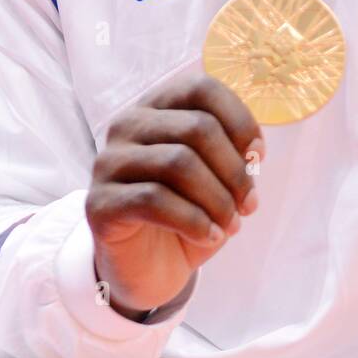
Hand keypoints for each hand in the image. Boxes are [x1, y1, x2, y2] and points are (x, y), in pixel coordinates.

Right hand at [87, 74, 263, 317]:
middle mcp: (128, 125)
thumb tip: (252, 153)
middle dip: (234, 170)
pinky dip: (193, 220)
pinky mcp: (100, 202)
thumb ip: (232, 156)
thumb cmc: (186, 214)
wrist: (149, 269)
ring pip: (177, 162)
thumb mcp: (217, 179)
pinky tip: (209, 236)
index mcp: (157, 108)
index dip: (239, 121)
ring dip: (217, 199)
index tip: (258, 158)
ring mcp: (109, 162)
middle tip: (248, 205)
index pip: (201, 89)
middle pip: (196, 127)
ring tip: (231, 224)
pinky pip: (154, 199)